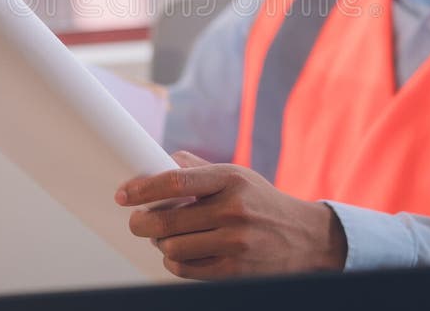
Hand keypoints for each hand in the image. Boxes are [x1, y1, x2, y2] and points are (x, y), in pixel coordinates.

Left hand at [115, 151, 346, 279]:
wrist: (305, 238)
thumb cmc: (262, 203)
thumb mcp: (238, 176)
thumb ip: (199, 168)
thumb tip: (160, 161)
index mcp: (231, 178)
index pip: (176, 182)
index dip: (143, 188)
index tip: (124, 194)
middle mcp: (233, 209)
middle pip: (167, 220)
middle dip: (142, 222)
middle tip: (136, 222)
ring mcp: (234, 241)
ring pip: (172, 247)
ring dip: (160, 243)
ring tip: (163, 237)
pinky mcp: (234, 269)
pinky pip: (185, 268)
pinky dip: (174, 261)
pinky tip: (178, 252)